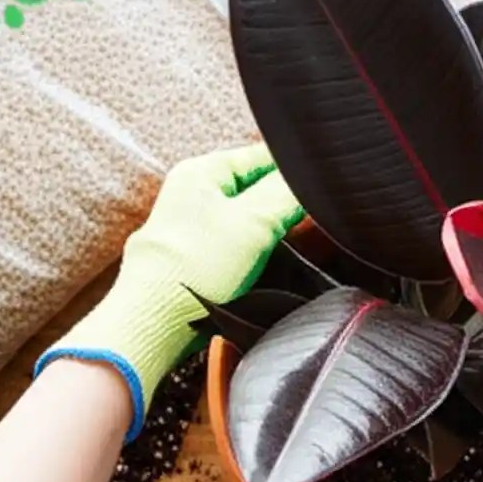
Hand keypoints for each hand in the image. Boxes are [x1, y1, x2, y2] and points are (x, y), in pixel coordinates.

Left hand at [37, 145, 301, 440]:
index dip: (298, 174)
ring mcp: (193, 230)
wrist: (157, 324)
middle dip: (288, 208)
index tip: (325, 194)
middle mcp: (194, 195)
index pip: (264, 156)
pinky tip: (273, 270)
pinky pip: (240, 249)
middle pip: (259, 190)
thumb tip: (314, 178)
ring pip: (252, 222)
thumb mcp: (255, 221)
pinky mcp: (197, 262)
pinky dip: (259, 257)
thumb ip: (288, 193)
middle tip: (315, 225)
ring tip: (297, 249)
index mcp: (202, 171)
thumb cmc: (196, 267)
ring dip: (275, 236)